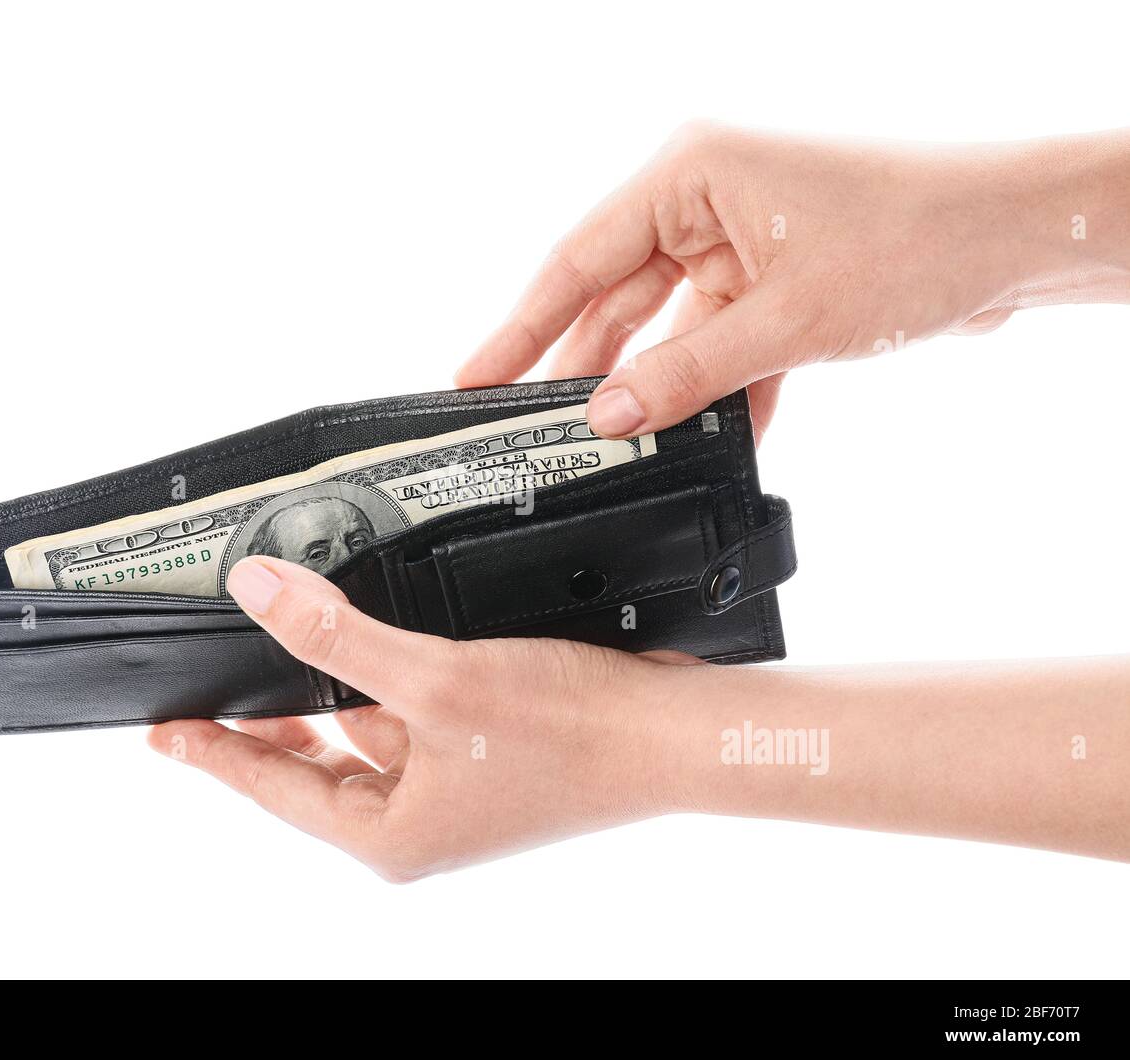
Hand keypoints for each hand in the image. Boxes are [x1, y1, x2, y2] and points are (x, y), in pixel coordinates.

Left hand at [148, 556, 706, 881]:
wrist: (672, 733)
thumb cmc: (568, 732)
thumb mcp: (433, 680)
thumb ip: (337, 638)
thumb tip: (260, 593)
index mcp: (391, 834)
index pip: (273, 788)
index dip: (213, 753)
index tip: (165, 729)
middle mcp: (417, 820)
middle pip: (315, 764)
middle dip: (271, 718)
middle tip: (223, 672)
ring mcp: (453, 787)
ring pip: (365, 735)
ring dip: (333, 688)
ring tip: (294, 634)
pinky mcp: (484, 752)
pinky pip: (412, 716)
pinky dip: (387, 680)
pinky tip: (377, 638)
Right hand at [456, 123, 1129, 439]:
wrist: (1022, 238)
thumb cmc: (918, 235)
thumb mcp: (784, 321)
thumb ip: (684, 374)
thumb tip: (610, 417)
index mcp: (690, 172)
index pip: (579, 259)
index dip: (522, 326)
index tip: (476, 374)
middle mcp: (707, 198)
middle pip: (617, 297)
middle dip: (586, 368)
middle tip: (533, 427)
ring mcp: (742, 240)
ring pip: (671, 327)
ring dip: (657, 389)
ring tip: (616, 448)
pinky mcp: (778, 280)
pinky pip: (723, 343)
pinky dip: (718, 391)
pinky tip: (708, 440)